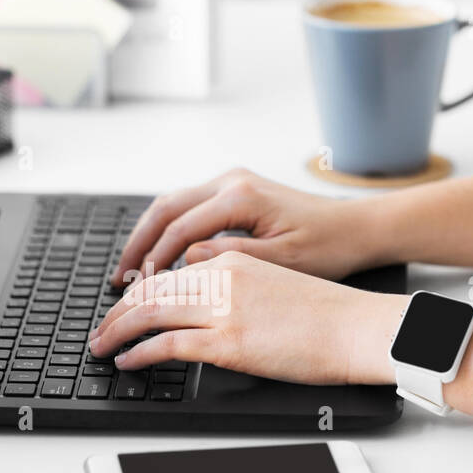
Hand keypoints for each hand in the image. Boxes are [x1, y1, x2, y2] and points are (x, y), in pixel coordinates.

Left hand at [90, 252, 404, 384]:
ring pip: (149, 314)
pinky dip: (139, 354)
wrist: (356, 328)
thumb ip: (234, 290)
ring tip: (101, 348)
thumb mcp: (272, 285)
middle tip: (100, 331)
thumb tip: (203, 311)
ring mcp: (223, 310)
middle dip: (117, 312)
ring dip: (117, 332)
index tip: (124, 308)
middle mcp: (222, 279)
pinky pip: (166, 345)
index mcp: (233, 262)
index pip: (170, 274)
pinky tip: (128, 361)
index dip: (138, 293)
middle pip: (150, 290)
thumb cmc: (326, 315)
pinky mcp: (227, 342)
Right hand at [111, 168, 374, 285]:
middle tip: (118, 280)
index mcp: (240, 197)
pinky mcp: (234, 192)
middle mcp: (231, 182)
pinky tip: (158, 256)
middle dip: (137, 245)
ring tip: (130, 270)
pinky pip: (187, 207)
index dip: (155, 262)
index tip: (138, 290)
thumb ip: (232, 258)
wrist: (354, 228)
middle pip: (164, 209)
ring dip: (147, 236)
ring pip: (171, 204)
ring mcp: (231, 183)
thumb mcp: (282, 260)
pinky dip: (166, 231)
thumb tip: (188, 260)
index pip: (180, 229)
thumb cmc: (327, 247)